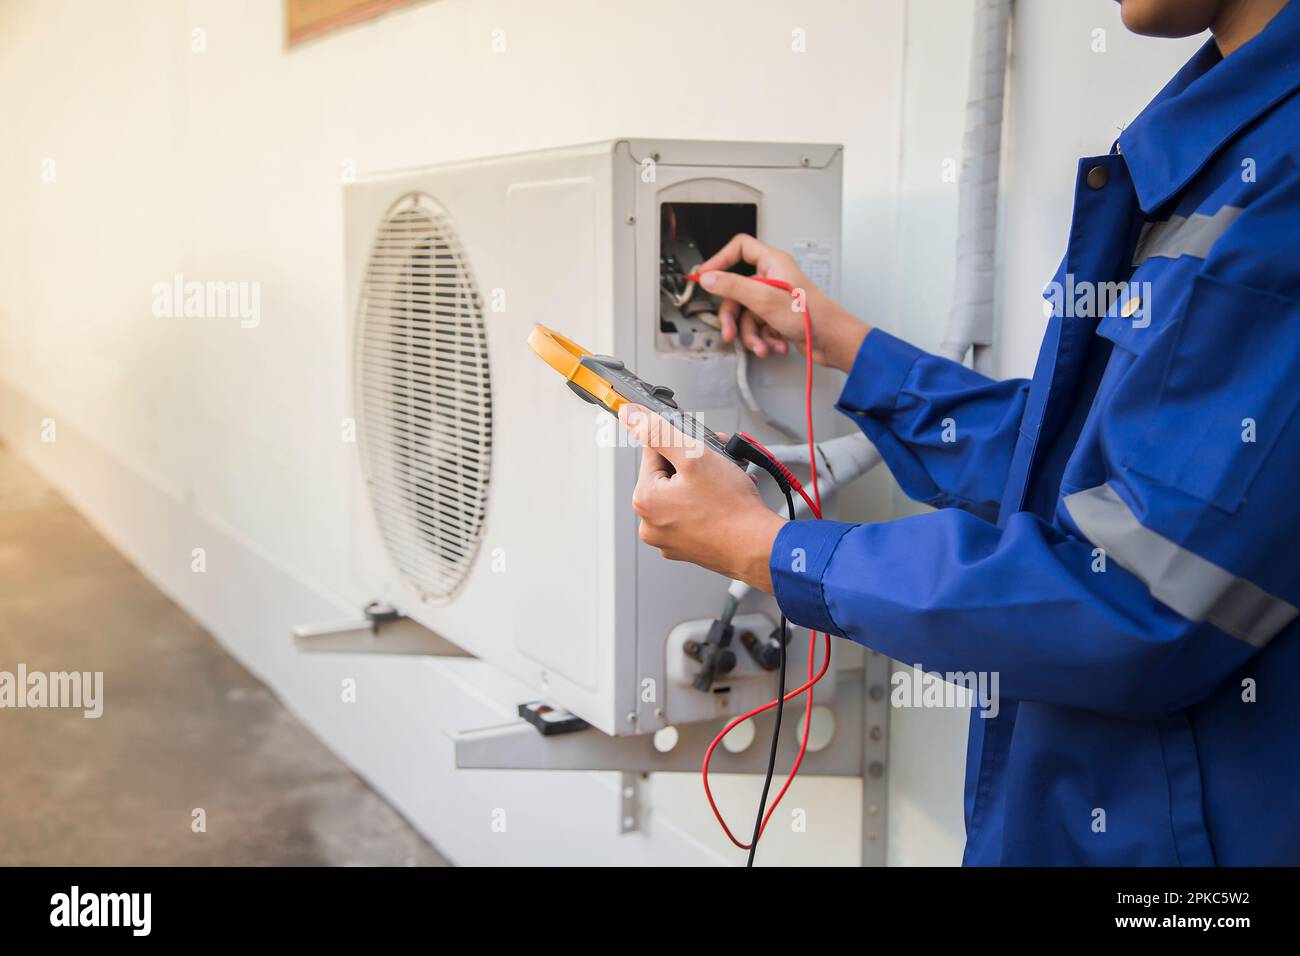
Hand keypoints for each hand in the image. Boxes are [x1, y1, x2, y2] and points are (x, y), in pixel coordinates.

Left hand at [619, 404, 784, 593]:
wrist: (758, 547)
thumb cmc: (730, 508)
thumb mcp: (694, 457)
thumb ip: (659, 432)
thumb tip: (630, 414)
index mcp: (645, 500)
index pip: (655, 453)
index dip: (682, 444)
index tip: (702, 446)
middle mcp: (651, 523)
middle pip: (669, 475)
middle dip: (696, 463)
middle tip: (720, 461)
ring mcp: (669, 539)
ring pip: (684, 494)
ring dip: (706, 481)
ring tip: (729, 480)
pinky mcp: (688, 547)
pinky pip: (694, 515)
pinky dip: (709, 504)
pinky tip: (728, 500)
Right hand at [695, 233, 870, 371]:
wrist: (833, 342)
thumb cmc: (812, 317)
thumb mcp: (765, 299)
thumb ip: (733, 286)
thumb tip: (709, 277)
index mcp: (773, 263)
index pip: (740, 248)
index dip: (720, 260)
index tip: (706, 276)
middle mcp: (773, 278)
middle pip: (737, 291)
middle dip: (734, 317)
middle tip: (729, 330)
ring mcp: (775, 298)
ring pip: (747, 314)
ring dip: (752, 334)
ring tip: (762, 345)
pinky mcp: (778, 317)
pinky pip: (759, 326)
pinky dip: (764, 339)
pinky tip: (775, 344)